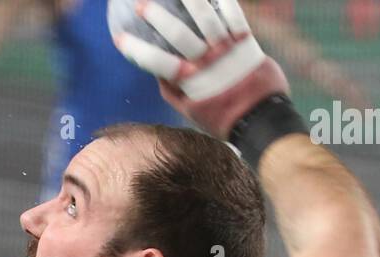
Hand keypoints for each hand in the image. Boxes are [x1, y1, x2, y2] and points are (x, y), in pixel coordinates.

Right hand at [113, 0, 289, 139]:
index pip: (157, 63)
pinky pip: (236, 17)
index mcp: (190, 81)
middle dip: (157, 17)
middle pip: (178, 34)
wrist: (260, 122)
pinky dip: (226, 1)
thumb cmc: (223, 119)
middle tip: (140, 4)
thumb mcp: (191, 113)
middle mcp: (206, 63)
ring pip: (207, 19)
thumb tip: (157, 75)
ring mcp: (226, 51)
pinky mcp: (246, 44)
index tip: (119, 39)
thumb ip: (173, 93)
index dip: (137, 50)